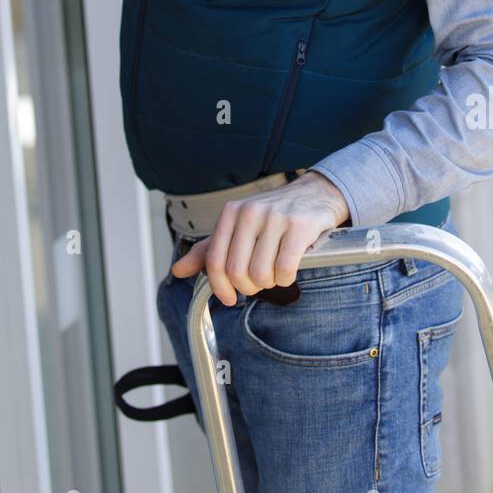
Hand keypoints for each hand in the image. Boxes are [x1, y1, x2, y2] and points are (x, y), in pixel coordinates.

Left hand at [170, 171, 349, 305]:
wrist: (314, 194)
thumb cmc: (272, 217)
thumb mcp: (237, 228)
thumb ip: (208, 251)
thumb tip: (177, 271)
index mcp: (231, 212)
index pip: (214, 260)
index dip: (220, 287)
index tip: (229, 298)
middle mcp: (250, 211)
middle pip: (236, 271)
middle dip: (248, 287)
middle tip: (258, 283)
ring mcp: (275, 217)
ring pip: (260, 273)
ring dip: (269, 283)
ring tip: (274, 274)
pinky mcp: (299, 226)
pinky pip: (285, 269)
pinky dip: (286, 279)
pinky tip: (288, 271)